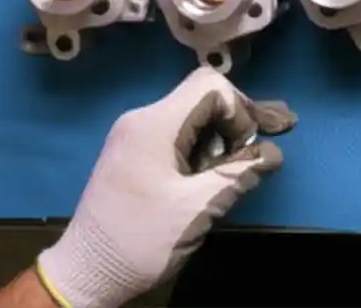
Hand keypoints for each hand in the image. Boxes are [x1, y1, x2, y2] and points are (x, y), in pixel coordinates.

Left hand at [36, 67, 296, 307]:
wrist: (86, 273)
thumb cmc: (141, 239)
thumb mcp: (197, 208)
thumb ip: (238, 174)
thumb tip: (274, 154)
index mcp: (155, 125)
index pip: (210, 87)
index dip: (240, 110)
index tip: (248, 149)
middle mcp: (142, 119)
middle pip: (202, 96)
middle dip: (238, 119)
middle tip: (269, 143)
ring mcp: (133, 136)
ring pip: (190, 116)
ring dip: (220, 136)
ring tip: (241, 165)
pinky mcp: (132, 154)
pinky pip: (175, 134)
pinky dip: (201, 146)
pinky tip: (216, 168)